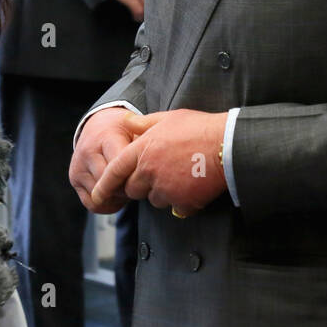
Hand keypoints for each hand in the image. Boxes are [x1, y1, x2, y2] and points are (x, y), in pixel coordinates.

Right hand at [70, 107, 153, 213]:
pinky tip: (117, 195)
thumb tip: (158, 163)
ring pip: (101, 196)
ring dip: (118, 198)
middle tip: (140, 185)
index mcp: (105, 137)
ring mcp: (78, 167)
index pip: (119, 166)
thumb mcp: (136, 129)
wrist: (98, 125)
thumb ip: (145, 144)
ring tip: (129, 187)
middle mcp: (87, 152)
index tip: (147, 177)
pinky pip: (92, 204)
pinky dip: (107, 204)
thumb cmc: (122, 129)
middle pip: (110, 184)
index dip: (135, 176)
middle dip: (128, 189)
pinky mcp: (74, 179)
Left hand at [94, 110, 227, 214]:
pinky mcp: (182, 202)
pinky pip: (176, 208)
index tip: (97, 195)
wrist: (228, 144)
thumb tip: (126, 121)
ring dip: (163, 192)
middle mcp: (150, 171)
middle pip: (133, 190)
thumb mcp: (168, 118)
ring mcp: (166, 189)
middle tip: (161, 172)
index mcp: (143, 150)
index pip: (114, 171)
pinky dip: (183, 202)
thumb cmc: (199, 128)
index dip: (104, 185)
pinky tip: (194, 186)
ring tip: (182, 174)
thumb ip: (143, 123)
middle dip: (141, 185)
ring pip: (154, 200)